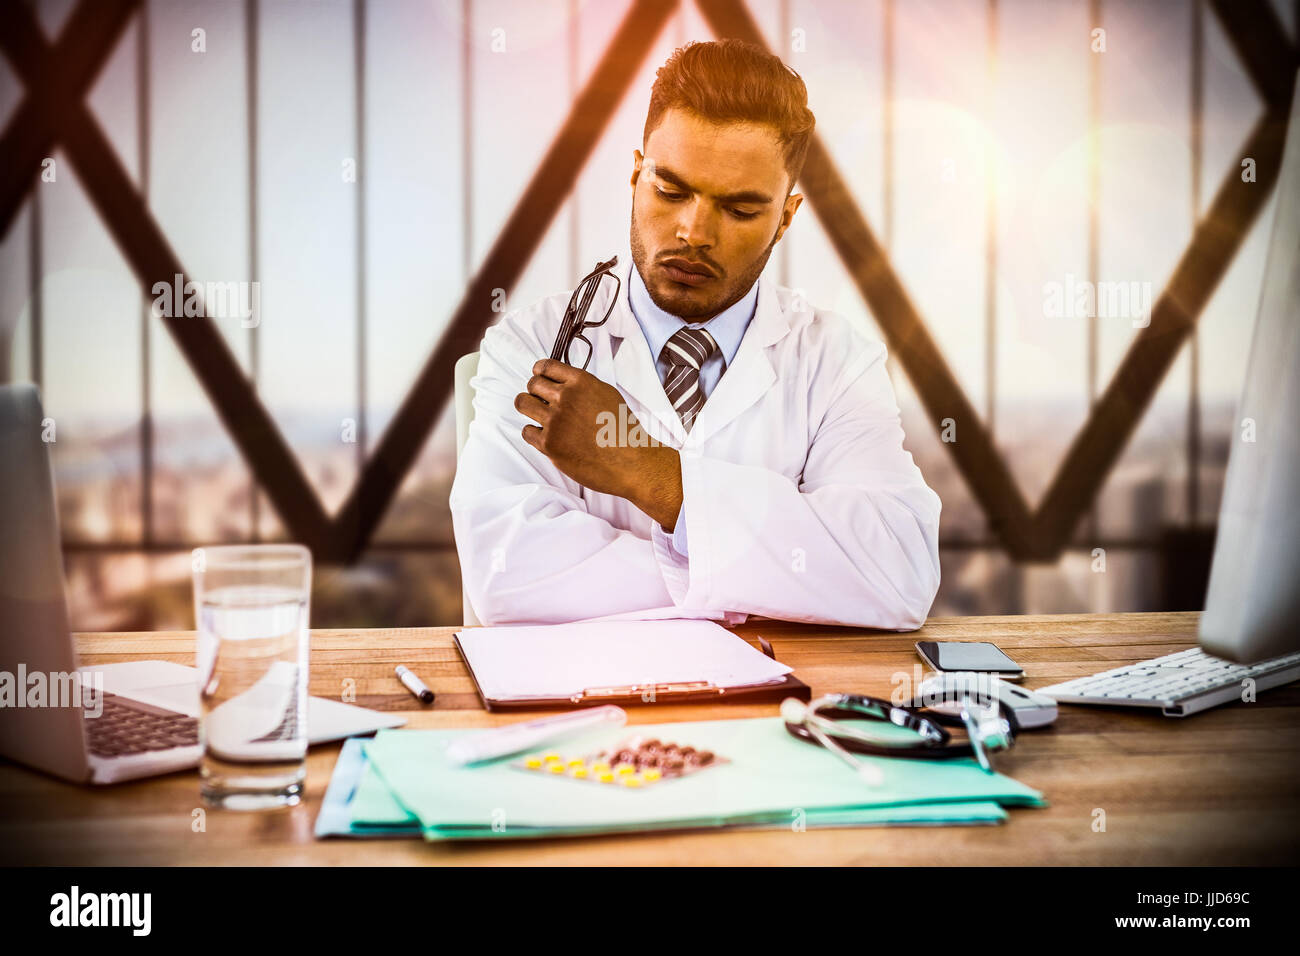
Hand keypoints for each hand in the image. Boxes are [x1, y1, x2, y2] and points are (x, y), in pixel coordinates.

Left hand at [516, 359, 682, 528]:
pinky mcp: (549, 444)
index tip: (539, 377)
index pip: (546, 366)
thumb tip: (562, 384)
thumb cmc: (623, 431)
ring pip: (523, 403)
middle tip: (541, 400)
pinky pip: (526, 431)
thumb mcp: (607, 394)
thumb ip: (582, 387)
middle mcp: (565, 398)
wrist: (630, 462)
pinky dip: (533, 433)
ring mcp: (555, 421)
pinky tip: (546, 436)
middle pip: (532, 383)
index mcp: (581, 382)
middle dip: (535, 390)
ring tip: (537, 415)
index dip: (539, 372)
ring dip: (528, 407)